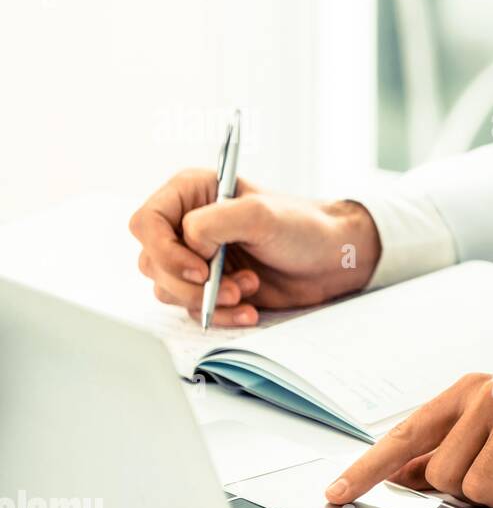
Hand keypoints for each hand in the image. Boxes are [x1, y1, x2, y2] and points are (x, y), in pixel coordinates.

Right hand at [128, 169, 380, 325]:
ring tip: (249, 290)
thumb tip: (188, 247)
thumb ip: (212, 223)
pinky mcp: (211, 286)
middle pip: (151, 261)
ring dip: (207, 299)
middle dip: (189, 283)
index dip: (164, 251)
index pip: (146, 222)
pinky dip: (220, 314)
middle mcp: (186, 224)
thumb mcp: (260, 214)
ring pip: (167, 289)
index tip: (200, 269)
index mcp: (190, 193)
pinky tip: (250, 309)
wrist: (332, 259)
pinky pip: (193, 308)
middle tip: (234, 286)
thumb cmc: (303, 227)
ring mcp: (197, 257)